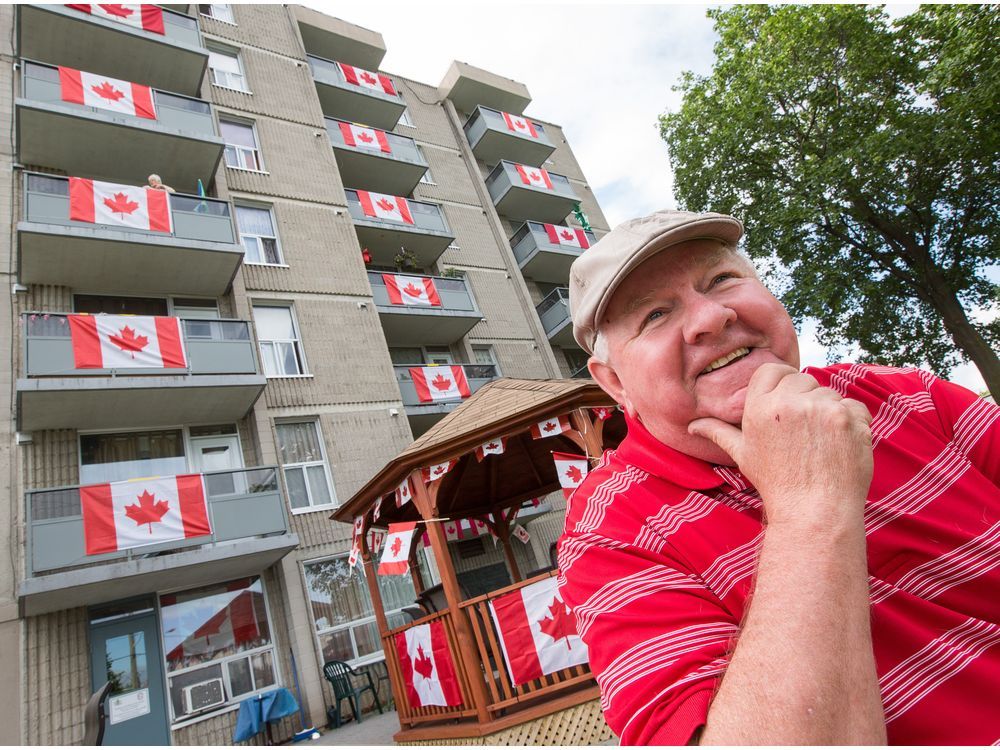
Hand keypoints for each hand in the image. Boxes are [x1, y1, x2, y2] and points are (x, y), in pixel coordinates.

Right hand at [688, 364, 873, 528]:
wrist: (814, 511)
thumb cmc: (776, 483)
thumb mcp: (742, 455)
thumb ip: (718, 432)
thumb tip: (692, 425)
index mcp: (760, 407)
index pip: (772, 370)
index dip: (780, 384)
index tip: (785, 404)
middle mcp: (790, 402)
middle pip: (801, 379)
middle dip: (803, 398)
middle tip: (802, 431)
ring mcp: (823, 408)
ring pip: (828, 392)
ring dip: (827, 411)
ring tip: (819, 442)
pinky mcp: (849, 419)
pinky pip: (854, 407)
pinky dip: (851, 422)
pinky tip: (839, 445)